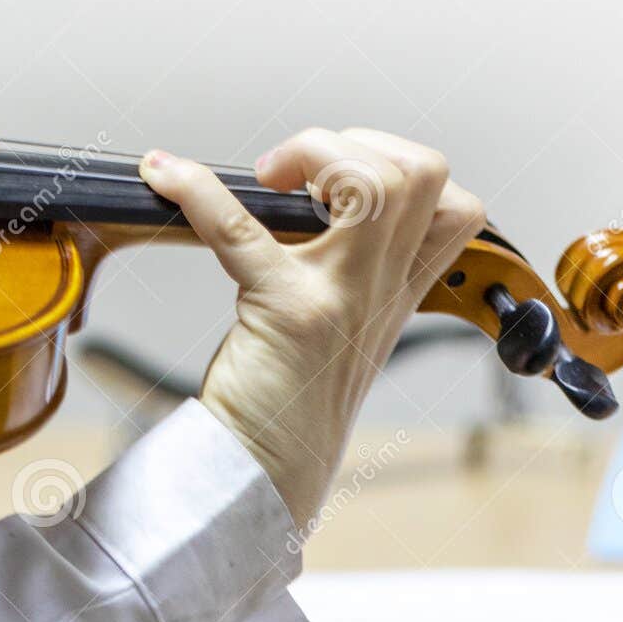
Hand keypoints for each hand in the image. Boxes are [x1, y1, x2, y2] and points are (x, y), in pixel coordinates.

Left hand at [139, 128, 484, 531]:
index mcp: (400, 294)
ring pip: (374, 182)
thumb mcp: (345, 333)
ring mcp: (342, 300)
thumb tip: (300, 197)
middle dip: (357, 144)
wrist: (262, 478)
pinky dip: (196, 190)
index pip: (456, 206)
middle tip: (295, 177)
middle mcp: (382, 291)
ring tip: (267, 179)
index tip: (335, 185)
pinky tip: (166, 177)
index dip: (399, 169)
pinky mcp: (286, 313)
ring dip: (313, 151)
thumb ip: (351, 273)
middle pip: (423, 173)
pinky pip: (241, 228)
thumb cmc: (288, 404)